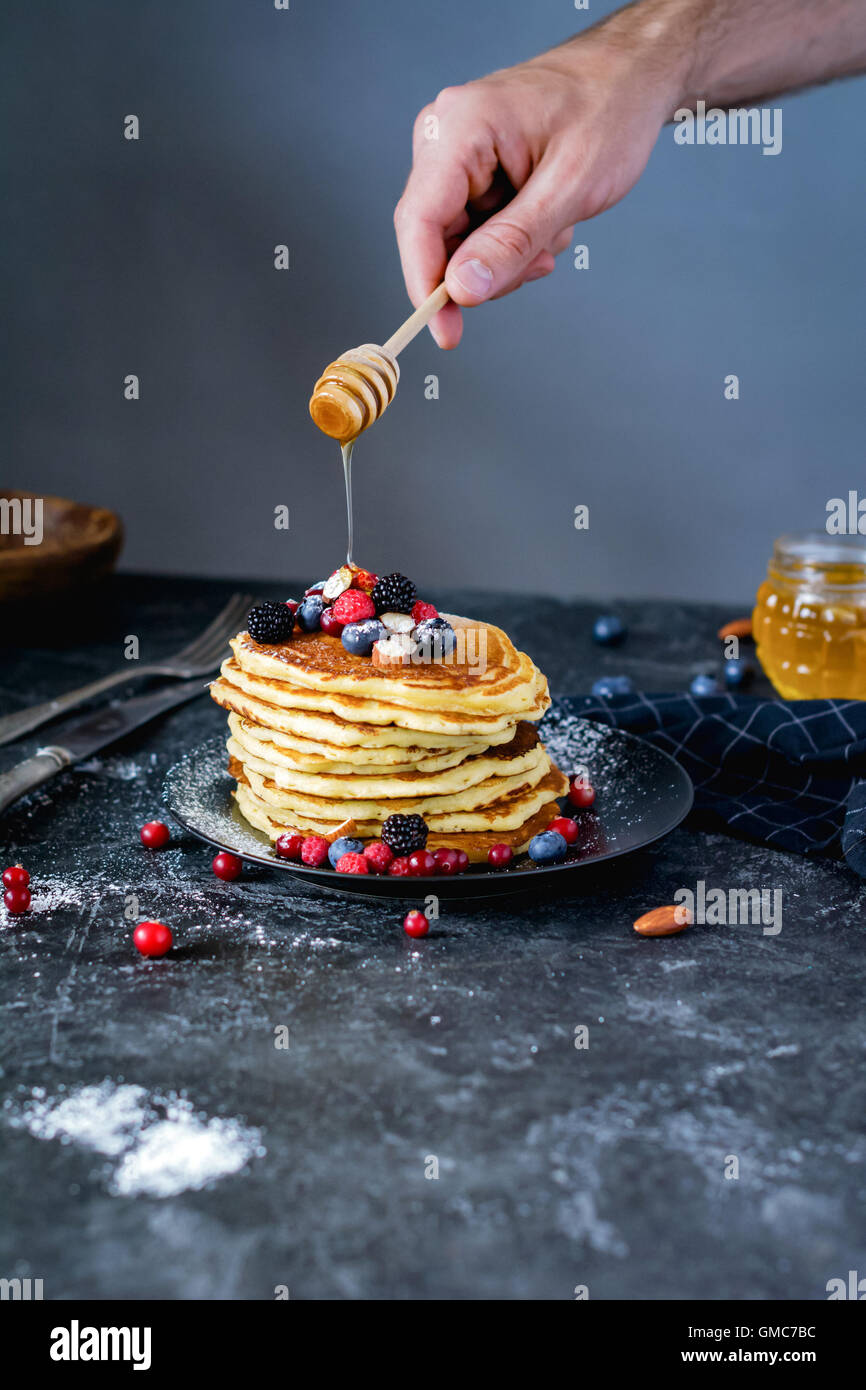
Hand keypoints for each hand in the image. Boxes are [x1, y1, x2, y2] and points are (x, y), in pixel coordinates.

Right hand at [394, 20, 683, 346]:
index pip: (418, 220)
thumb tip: (462, 290)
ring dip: (509, 253)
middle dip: (488, 266)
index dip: (426, 284)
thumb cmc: (610, 109)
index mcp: (461, 127)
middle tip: (539, 263)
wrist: (631, 77)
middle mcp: (447, 136)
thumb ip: (512, 242)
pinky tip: (548, 219)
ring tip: (555, 228)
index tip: (445, 332)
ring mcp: (457, 152)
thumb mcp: (569, 187)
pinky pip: (477, 228)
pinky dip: (514, 239)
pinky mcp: (472, 168)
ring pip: (460, 240)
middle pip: (437, 237)